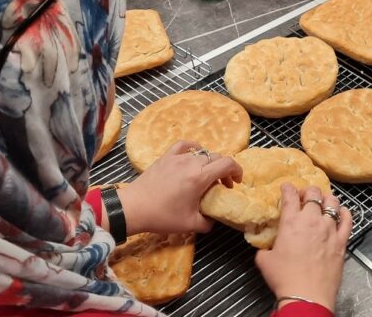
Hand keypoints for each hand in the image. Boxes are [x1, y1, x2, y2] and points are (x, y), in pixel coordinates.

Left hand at [116, 140, 241, 235]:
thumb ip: (208, 222)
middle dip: (224, 170)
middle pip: (216, 158)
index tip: (237, 182)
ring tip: (207, 176)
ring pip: (202, 153)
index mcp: (200, 177)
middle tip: (223, 185)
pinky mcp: (166, 157)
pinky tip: (194, 154)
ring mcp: (177, 158)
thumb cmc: (162, 216)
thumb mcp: (190, 224)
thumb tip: (215, 219)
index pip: (227, 164)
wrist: (134, 208)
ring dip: (210, 163)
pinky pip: (184, 145)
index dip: (237, 170)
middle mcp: (191, 162)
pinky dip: (193, 148)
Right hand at [255, 184, 351, 312]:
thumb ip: (264, 248)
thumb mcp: (265, 260)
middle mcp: (312, 220)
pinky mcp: (342, 241)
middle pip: (314, 193)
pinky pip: (348, 220)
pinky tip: (342, 213)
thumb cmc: (284, 278)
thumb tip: (265, 248)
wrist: (307, 296)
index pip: (290, 195)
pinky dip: (345, 213)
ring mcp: (329, 229)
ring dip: (326, 199)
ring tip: (323, 203)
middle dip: (308, 192)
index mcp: (291, 221)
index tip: (287, 188)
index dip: (288, 188)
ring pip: (332, 202)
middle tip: (305, 198)